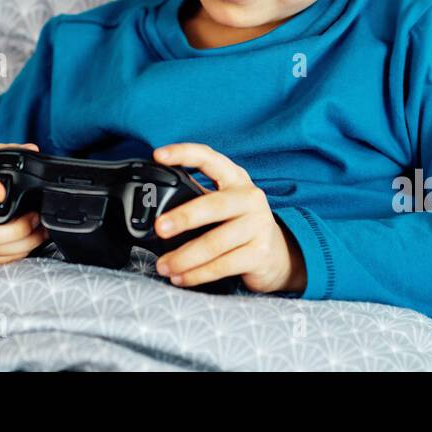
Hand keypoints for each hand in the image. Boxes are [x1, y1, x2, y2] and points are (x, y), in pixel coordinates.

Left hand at [150, 142, 306, 294]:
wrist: (278, 255)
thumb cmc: (239, 225)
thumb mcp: (223, 204)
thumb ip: (196, 198)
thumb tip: (153, 205)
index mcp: (235, 178)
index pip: (209, 158)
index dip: (183, 153)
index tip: (158, 155)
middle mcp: (250, 197)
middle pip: (214, 205)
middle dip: (184, 217)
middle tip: (159, 228)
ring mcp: (258, 225)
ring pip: (215, 243)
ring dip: (184, 257)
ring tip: (163, 266)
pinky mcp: (259, 253)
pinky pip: (222, 265)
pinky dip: (197, 274)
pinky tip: (181, 278)